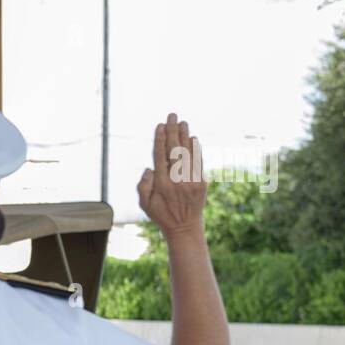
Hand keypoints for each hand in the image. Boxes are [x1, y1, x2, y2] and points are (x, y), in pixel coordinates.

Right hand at [138, 112, 205, 236]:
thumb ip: (143, 186)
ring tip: (183, 122)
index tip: (160, 126)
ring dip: (185, 136)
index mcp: (162, 184)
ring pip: (188, 154)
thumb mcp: (144, 204)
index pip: (160, 156)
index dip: (160, 139)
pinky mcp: (202, 183)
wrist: (184, 228)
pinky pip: (198, 162)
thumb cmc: (161, 215)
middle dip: (173, 131)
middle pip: (174, 150)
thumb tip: (149, 169)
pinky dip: (196, 149)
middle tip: (172, 116)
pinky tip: (193, 139)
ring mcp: (191, 181)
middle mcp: (177, 181)